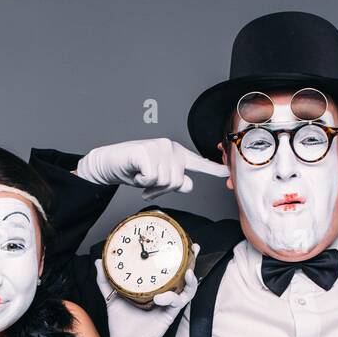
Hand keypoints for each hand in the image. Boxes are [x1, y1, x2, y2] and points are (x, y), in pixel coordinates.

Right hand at [75, 138, 228, 199]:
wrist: (110, 163)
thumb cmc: (134, 170)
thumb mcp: (158, 180)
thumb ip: (175, 182)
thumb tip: (189, 185)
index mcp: (176, 154)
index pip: (198, 163)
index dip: (213, 170)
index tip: (227, 173)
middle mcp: (171, 148)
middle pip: (177, 182)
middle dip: (161, 189)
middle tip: (147, 184)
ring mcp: (159, 147)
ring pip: (165, 181)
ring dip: (150, 186)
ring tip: (141, 177)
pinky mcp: (146, 151)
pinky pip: (152, 178)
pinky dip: (141, 180)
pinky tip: (136, 171)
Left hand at [96, 245, 199, 336]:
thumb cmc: (121, 323)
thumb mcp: (111, 296)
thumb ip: (106, 280)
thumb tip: (99, 261)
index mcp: (152, 288)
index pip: (166, 270)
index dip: (173, 256)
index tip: (175, 241)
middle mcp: (164, 293)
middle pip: (181, 275)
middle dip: (191, 261)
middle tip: (194, 247)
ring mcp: (169, 303)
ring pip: (187, 287)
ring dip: (190, 277)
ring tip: (188, 269)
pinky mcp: (171, 313)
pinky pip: (181, 300)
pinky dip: (178, 294)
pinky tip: (168, 292)